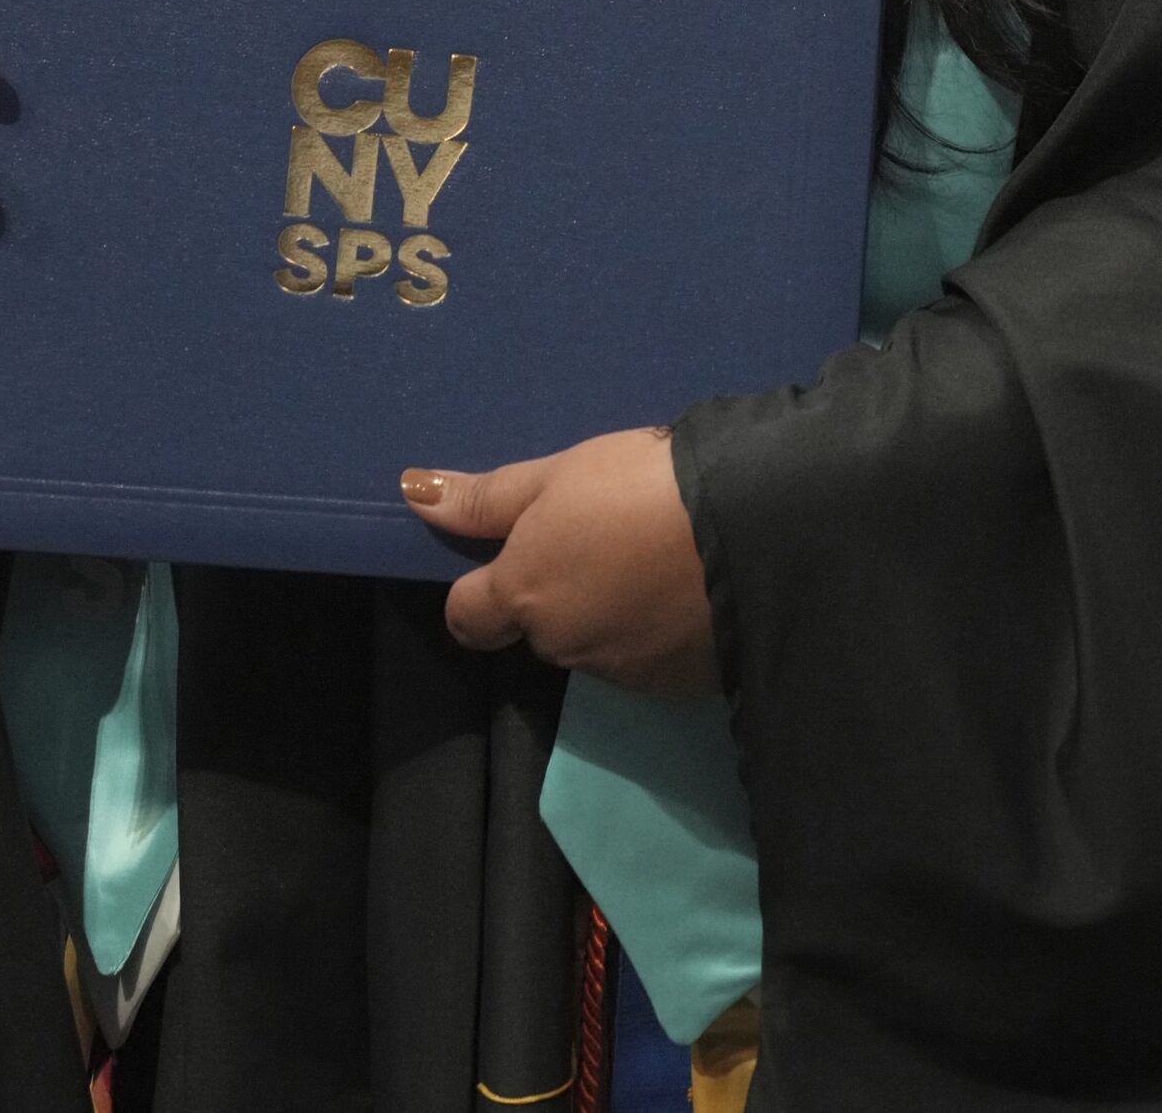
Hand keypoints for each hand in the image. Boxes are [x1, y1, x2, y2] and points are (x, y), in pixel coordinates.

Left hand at [403, 429, 717, 696]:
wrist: (749, 530)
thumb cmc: (638, 486)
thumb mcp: (557, 473)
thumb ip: (486, 498)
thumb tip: (413, 493)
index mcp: (523, 593)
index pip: (466, 616)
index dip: (480, 588)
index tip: (514, 556)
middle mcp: (560, 644)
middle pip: (537, 626)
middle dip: (558, 592)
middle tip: (605, 534)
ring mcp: (619, 673)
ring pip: (593, 643)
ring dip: (608, 611)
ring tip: (654, 555)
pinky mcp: (673, 687)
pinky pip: (646, 659)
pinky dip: (654, 631)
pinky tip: (686, 588)